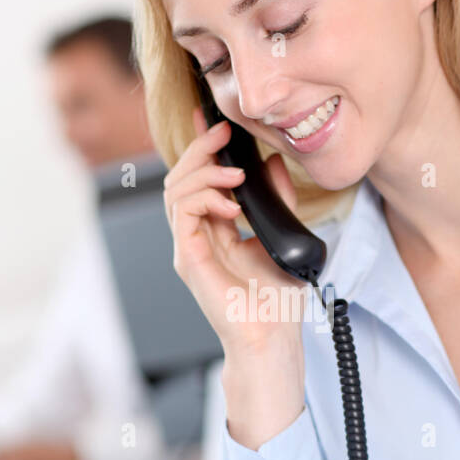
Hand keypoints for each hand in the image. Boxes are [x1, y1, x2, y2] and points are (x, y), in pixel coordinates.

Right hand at [163, 107, 308, 353]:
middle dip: (201, 149)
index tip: (213, 120)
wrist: (273, 339)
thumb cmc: (277, 301)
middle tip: (224, 134)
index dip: (201, 146)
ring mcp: (190, 247)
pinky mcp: (189, 259)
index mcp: (216, 229)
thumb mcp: (283, 235)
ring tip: (234, 176)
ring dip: (203, 172)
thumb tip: (273, 162)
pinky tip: (230, 203)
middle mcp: (197, 236)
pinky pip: (182, 214)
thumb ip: (277, 199)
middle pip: (181, 178)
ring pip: (176, 190)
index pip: (198, 179)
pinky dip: (203, 199)